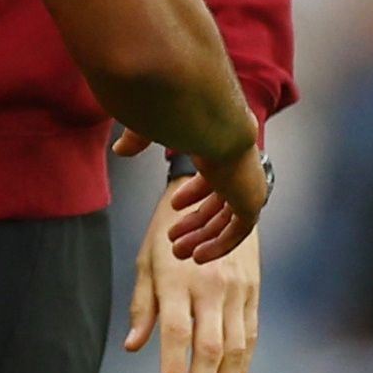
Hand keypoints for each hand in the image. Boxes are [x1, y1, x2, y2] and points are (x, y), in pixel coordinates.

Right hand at [114, 123, 265, 274]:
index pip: (214, 174)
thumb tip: (121, 149)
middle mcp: (239, 165)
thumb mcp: (154, 129)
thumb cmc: (185, 116)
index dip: (194, 192)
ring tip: (180, 252)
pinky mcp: (251, 201)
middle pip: (220, 201)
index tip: (175, 204)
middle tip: (174, 238)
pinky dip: (220, 245)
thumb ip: (138, 139)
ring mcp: (248, 182)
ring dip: (203, 237)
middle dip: (196, 222)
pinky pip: (239, 231)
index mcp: (223, 145)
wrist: (211, 121)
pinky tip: (200, 257)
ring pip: (227, 219)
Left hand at [126, 200, 259, 372]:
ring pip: (237, 347)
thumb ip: (143, 305)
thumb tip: (134, 346)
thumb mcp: (147, 261)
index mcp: (179, 279)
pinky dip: (244, 366)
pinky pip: (251, 336)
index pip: (177, 331)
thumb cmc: (170, 232)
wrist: (218, 195)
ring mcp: (238, 290)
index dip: (174, 366)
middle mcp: (212, 287)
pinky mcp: (254, 291)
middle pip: (210, 347)